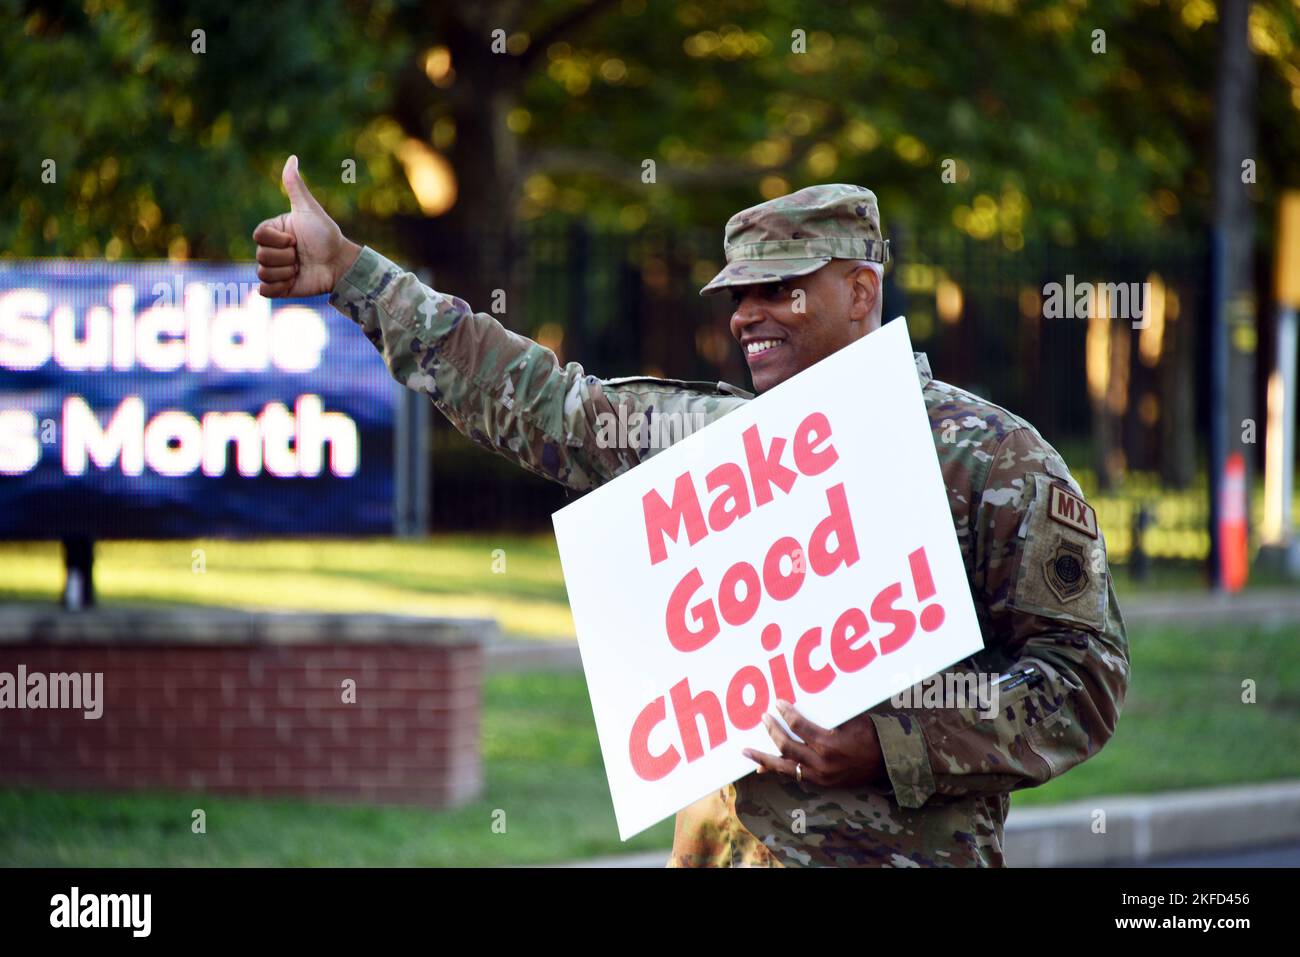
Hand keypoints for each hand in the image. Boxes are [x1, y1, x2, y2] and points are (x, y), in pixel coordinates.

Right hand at [251, 155, 360, 297]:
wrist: (339, 264)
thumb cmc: (326, 235)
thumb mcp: (309, 210)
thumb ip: (296, 187)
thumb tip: (291, 158)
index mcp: (273, 231)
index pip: (259, 236)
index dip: (278, 240)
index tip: (296, 239)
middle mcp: (271, 250)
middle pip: (260, 256)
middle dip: (286, 257)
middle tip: (301, 255)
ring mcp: (275, 269)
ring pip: (263, 273)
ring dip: (286, 272)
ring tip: (300, 267)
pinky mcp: (280, 288)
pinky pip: (264, 291)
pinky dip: (278, 287)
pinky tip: (294, 281)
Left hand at [743, 700, 885, 788]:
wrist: (887, 762)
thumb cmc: (870, 735)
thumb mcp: (851, 719)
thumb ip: (827, 714)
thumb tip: (804, 702)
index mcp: (829, 743)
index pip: (798, 725)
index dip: (785, 712)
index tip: (778, 703)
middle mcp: (821, 762)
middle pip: (786, 746)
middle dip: (772, 730)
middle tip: (763, 718)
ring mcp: (820, 776)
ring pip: (784, 767)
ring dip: (763, 758)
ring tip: (746, 752)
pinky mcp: (820, 783)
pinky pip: (793, 776)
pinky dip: (777, 770)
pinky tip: (762, 768)